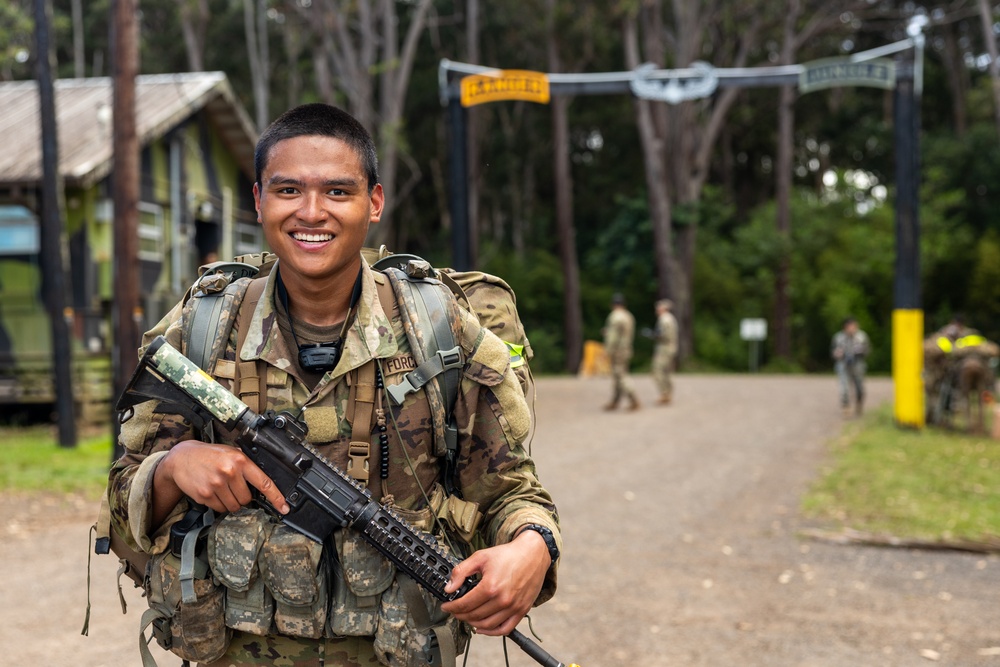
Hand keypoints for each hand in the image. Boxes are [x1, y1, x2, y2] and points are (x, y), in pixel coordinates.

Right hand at [152, 440, 288, 525]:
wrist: (182, 457)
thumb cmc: (209, 455)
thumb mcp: (230, 452)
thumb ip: (246, 464)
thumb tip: (265, 480)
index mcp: (240, 461)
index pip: (264, 482)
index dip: (276, 497)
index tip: (284, 508)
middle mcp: (229, 472)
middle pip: (247, 499)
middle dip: (243, 497)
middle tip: (233, 487)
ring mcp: (216, 485)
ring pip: (234, 506)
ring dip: (231, 502)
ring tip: (222, 489)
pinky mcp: (205, 495)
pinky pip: (220, 509)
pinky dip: (219, 504)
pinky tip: (213, 492)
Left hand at [441, 529, 550, 635]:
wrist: (532, 553)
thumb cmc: (508, 555)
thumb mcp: (480, 557)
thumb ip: (461, 571)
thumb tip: (449, 588)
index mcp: (490, 586)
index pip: (465, 604)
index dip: (452, 607)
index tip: (446, 606)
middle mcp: (503, 600)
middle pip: (474, 615)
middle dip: (460, 614)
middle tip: (454, 610)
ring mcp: (513, 607)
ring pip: (487, 625)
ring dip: (472, 623)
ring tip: (466, 617)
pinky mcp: (522, 610)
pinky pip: (505, 629)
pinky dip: (491, 632)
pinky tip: (482, 628)